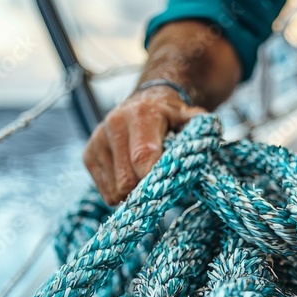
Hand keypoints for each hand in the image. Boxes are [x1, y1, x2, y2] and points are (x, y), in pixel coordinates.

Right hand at [83, 85, 202, 204]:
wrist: (145, 103)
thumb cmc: (171, 117)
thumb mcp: (189, 117)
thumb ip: (199, 127)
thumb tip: (209, 135)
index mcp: (141, 115)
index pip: (143, 157)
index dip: (156, 180)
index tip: (169, 190)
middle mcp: (114, 125)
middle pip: (127, 181)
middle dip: (147, 190)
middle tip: (162, 187)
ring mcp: (97, 141)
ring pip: (115, 191)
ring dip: (134, 193)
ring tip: (146, 178)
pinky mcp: (88, 156)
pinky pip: (105, 193)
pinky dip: (121, 193)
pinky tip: (132, 177)